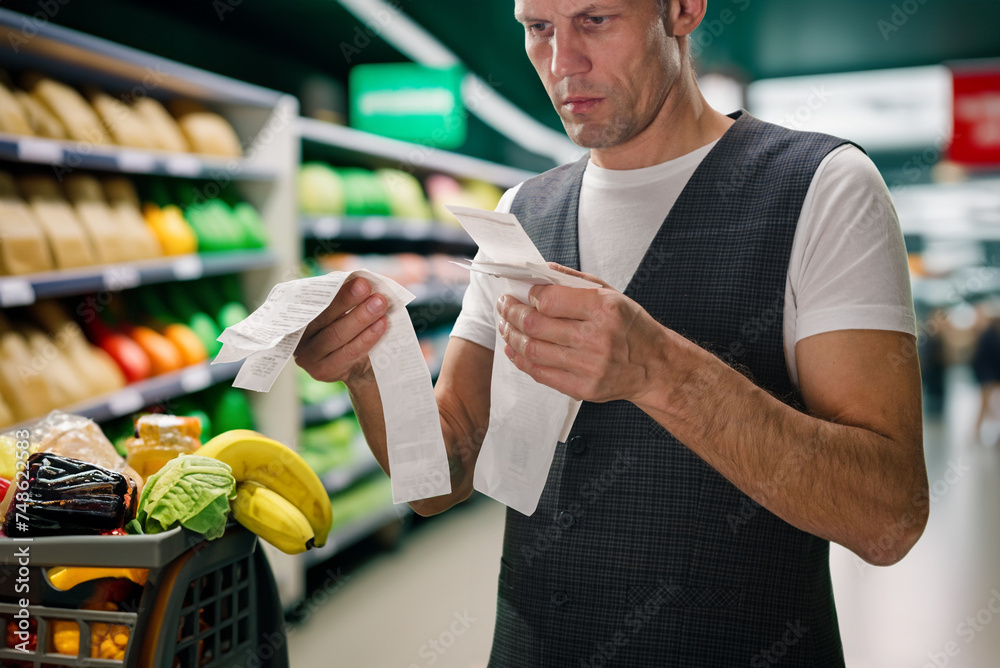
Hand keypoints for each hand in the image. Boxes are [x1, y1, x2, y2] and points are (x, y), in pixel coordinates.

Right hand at [294, 277, 387, 384]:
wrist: (357, 366)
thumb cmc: (348, 330)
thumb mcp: (343, 312)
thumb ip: (345, 297)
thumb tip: (359, 280)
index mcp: (298, 316)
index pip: (315, 300)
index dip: (338, 290)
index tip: (361, 280)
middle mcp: (297, 336)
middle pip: (324, 316)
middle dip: (348, 300)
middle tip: (368, 288)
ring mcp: (308, 357)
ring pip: (336, 335)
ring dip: (360, 318)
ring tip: (380, 304)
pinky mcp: (322, 371)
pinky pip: (348, 353)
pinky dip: (367, 338)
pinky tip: (381, 325)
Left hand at [496, 263, 666, 402]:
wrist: (655, 366)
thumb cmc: (632, 327)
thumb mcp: (613, 294)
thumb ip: (575, 282)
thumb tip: (540, 271)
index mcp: (604, 309)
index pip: (550, 300)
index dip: (530, 295)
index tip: (524, 292)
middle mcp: (596, 338)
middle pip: (535, 324)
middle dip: (511, 312)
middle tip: (503, 304)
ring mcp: (589, 366)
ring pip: (533, 350)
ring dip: (511, 335)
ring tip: (504, 324)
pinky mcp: (583, 388)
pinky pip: (541, 373)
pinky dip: (521, 360)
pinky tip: (513, 348)